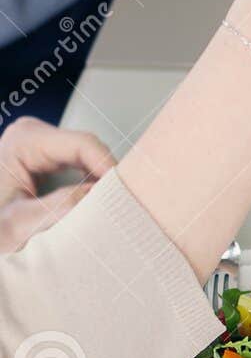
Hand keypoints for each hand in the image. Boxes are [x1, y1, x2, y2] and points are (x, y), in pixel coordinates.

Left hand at [0, 117, 115, 252]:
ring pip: (88, 157)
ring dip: (101, 180)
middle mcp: (33, 135)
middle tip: (122, 202)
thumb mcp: (18, 222)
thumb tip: (99, 197)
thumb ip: (57, 208)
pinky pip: (81, 165)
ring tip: (113, 203)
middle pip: (88, 149)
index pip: (81, 144)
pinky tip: (99, 201)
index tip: (124, 191)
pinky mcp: (47, 158)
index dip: (108, 166)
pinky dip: (92, 183)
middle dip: (107, 175)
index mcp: (23, 141)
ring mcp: (41, 145)